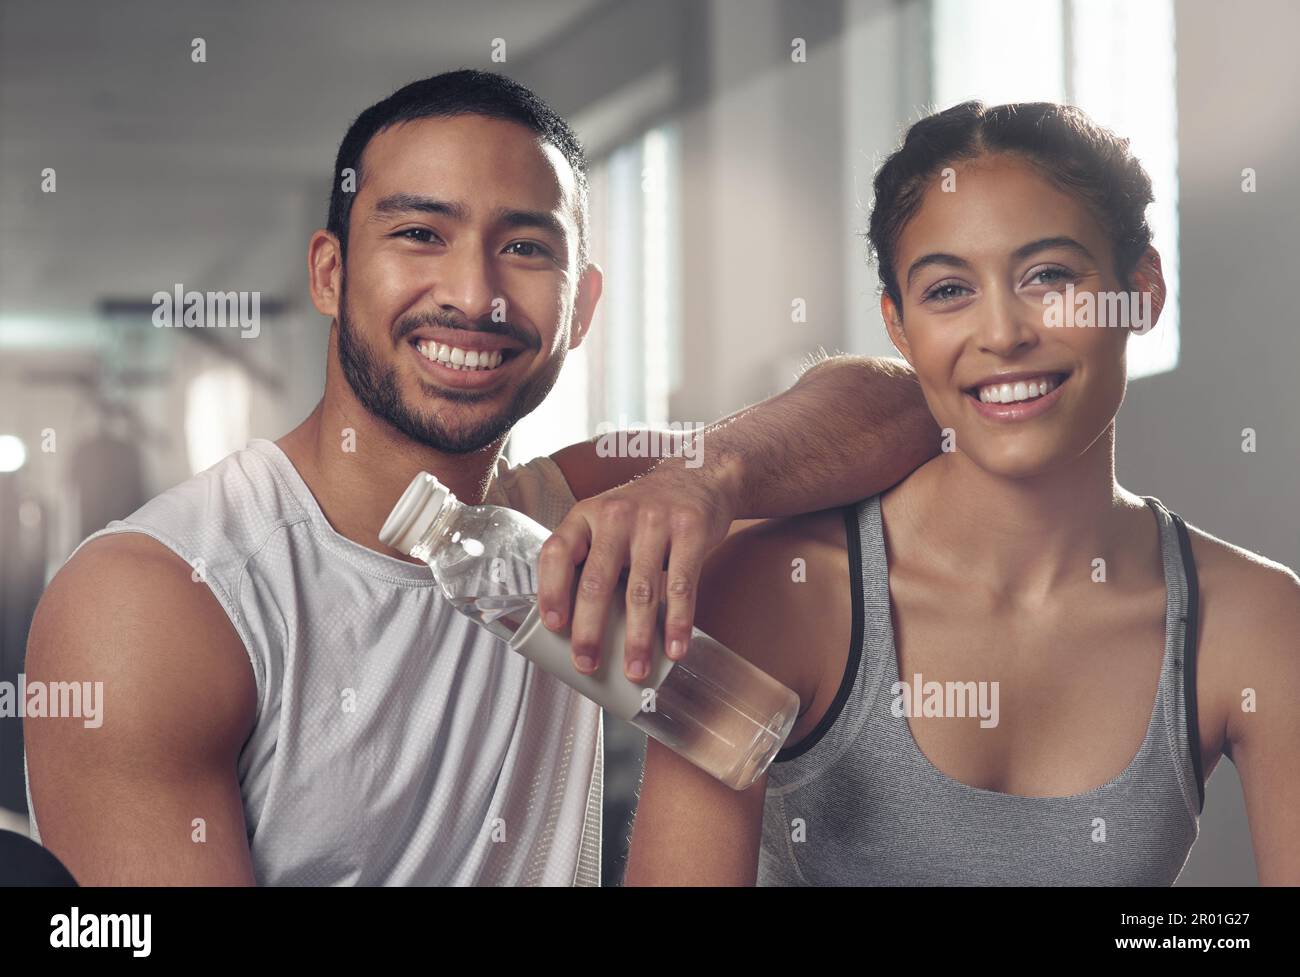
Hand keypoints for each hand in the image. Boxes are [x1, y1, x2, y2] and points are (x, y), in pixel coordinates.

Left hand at [537, 458, 739, 682]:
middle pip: (597, 581)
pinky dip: (677, 623)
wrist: (699, 474)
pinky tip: (674, 648)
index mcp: (587, 514)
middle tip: (587, 664)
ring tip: (635, 670)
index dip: (551, 591)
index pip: (557, 552)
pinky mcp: (690, 530)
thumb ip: (593, 557)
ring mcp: (655, 521)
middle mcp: (616, 514)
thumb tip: (577, 622)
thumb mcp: (608, 520)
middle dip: (590, 630)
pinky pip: (681, 586)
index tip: (553, 626)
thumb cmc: (646, 511)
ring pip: (640, 591)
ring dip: (636, 639)